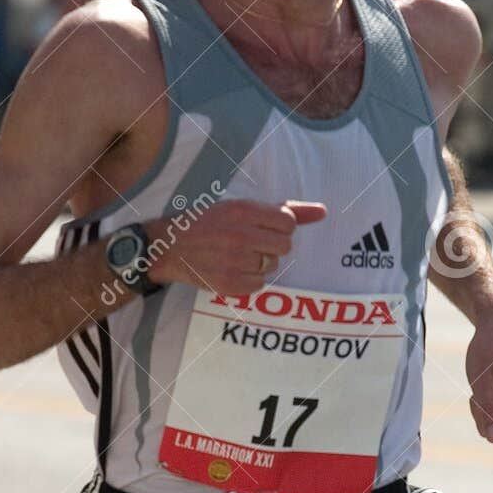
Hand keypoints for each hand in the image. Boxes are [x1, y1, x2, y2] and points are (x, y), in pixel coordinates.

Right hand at [145, 198, 326, 293]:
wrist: (169, 246)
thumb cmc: (209, 223)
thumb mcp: (242, 207)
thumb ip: (286, 209)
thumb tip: (323, 212)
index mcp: (243, 210)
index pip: (288, 222)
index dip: (280, 227)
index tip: (264, 228)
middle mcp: (239, 235)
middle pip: (284, 246)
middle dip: (273, 246)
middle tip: (251, 243)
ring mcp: (233, 261)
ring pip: (272, 266)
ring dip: (260, 263)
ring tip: (238, 256)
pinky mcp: (228, 283)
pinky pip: (259, 285)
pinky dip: (249, 280)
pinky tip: (233, 270)